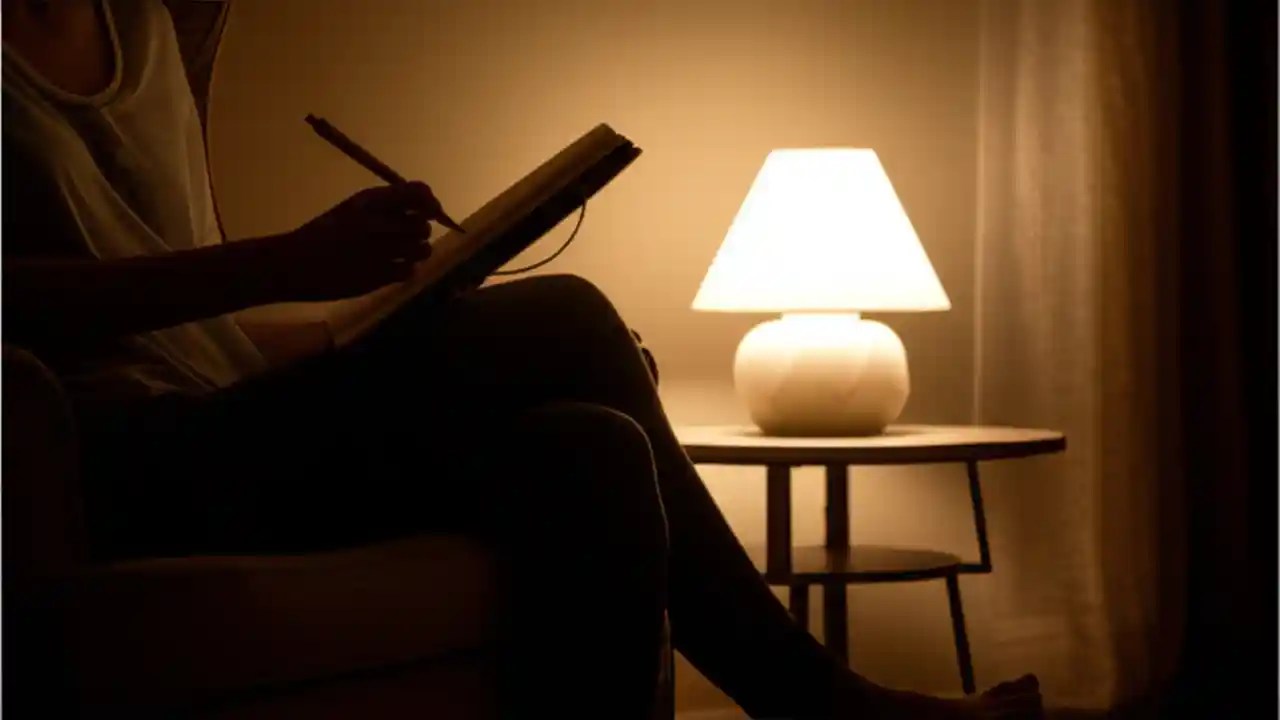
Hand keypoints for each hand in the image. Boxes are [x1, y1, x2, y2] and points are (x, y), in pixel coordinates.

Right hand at [261, 182, 439, 301]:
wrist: (294, 264)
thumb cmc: (323, 234)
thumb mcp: (351, 209)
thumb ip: (384, 206)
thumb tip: (424, 206)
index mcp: (369, 201)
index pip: (417, 193)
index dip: (430, 202)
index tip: (429, 210)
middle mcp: (377, 223)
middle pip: (422, 225)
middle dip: (420, 231)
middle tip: (409, 236)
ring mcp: (379, 251)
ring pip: (421, 250)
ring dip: (417, 252)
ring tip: (402, 253)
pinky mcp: (378, 276)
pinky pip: (410, 271)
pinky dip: (406, 270)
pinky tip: (393, 268)